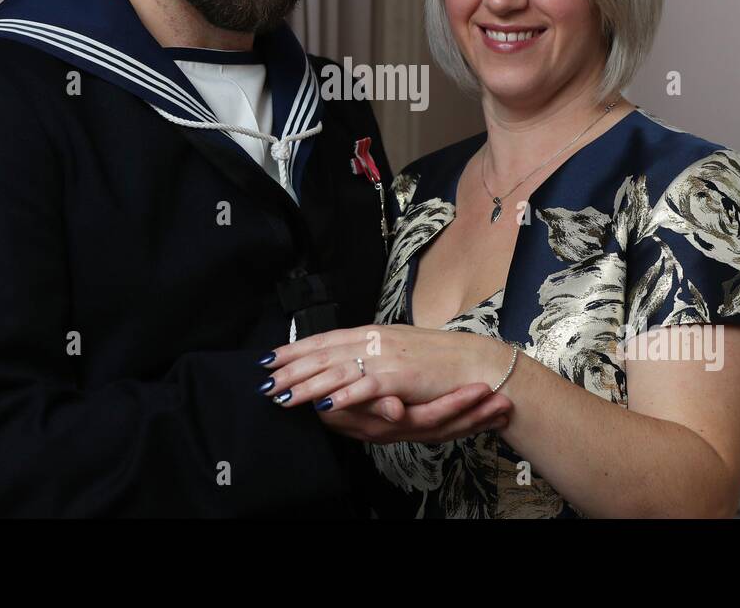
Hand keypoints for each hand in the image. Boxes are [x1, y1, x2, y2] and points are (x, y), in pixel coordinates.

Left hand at [259, 323, 512, 410]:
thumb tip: (346, 355)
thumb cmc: (438, 359)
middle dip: (291, 367)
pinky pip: (366, 387)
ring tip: (282, 394)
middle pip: (323, 353)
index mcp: (373, 333)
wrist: (474, 360)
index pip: (326, 339)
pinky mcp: (400, 376)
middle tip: (265, 378)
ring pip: (337, 370)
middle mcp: (375, 340)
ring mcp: (386, 357)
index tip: (271, 357)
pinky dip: (342, 396)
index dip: (296, 348)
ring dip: (306, 383)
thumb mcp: (398, 348)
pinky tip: (323, 405)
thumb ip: (371, 351)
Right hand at [314, 383, 512, 444]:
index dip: (458, 406)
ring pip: (448, 432)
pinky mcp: (410, 428)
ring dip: (477, 421)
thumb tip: (397, 410)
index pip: (432, 418)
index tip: (482, 392)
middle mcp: (404, 431)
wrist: (320, 412)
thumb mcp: (345, 407)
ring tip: (502, 409)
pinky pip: (443, 431)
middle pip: (447, 428)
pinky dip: (465, 423)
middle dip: (478, 416)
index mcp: (392, 423)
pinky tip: (482, 416)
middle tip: (505, 403)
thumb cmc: (331, 405)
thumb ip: (372, 407)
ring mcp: (409, 432)